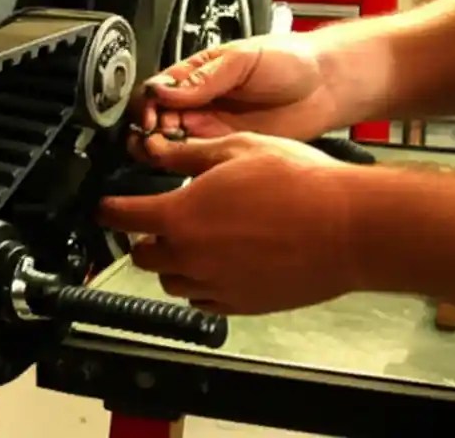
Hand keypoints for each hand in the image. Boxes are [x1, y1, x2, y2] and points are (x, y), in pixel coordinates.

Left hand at [99, 132, 360, 314]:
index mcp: (181, 216)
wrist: (349, 227)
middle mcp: (191, 257)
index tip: (106, 207)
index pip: (122, 216)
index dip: (109, 209)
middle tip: (159, 220)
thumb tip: (156, 150)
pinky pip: (203, 299)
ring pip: (172, 280)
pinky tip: (221, 262)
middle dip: (143, 237)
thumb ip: (188, 155)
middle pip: (142, 255)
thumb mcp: (236, 149)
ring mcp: (215, 285)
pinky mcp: (240, 304)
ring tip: (197, 239)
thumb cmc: (300, 184)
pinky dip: (201, 283)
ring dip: (173, 262)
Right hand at [130, 34, 339, 143]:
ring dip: (163, 148)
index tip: (149, 116)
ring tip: (168, 150)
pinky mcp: (228, 148)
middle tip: (158, 137)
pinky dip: (186, 162)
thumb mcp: (242, 60)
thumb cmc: (291, 60)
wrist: (328, 85)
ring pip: (172, 142)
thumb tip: (163, 89)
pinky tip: (188, 160)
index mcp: (196, 73)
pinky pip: (197, 158)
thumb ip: (202, 78)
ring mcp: (212, 126)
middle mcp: (199, 101)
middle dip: (150, 130)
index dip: (146, 105)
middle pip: (157, 119)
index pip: (155, 90)